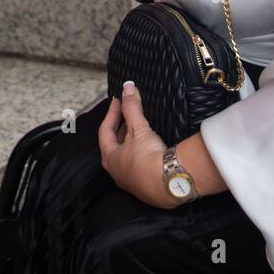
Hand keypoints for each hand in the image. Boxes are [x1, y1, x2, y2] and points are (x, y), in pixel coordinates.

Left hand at [98, 81, 176, 208]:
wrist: (168, 183)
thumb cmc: (147, 157)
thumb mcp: (138, 129)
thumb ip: (132, 107)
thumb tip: (127, 87)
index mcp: (110, 158)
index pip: (105, 131)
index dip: (111, 114)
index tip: (117, 101)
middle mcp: (117, 172)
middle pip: (114, 145)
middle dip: (120, 127)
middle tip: (126, 113)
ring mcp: (131, 181)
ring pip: (127, 156)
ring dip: (131, 141)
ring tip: (138, 127)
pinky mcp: (146, 186)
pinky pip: (139, 165)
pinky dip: (141, 153)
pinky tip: (150, 148)